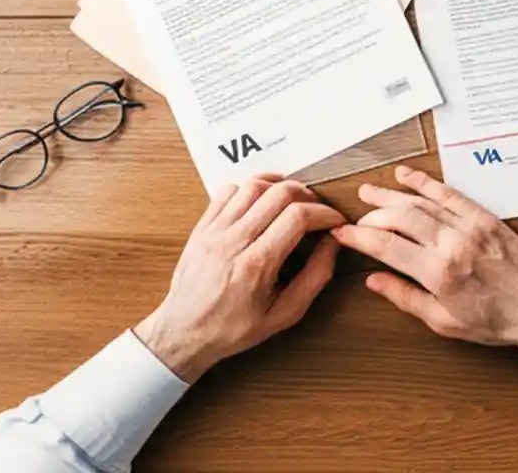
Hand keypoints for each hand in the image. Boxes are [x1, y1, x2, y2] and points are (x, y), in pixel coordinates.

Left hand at [134, 175, 344, 382]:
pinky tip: (259, 204)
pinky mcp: (202, 227)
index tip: (333, 219)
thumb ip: (314, 278)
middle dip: (307, 195)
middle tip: (316, 209)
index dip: (324, 212)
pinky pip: (227, 191)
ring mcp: (214, 231)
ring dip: (278, 186)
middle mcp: (233, 242)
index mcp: (256, 265)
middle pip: (278, 193)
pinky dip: (249, 190)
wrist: (184, 332)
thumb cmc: (232, 328)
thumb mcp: (283, 315)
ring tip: (291, 201)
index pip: (297, 216)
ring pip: (252, 185)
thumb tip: (332, 246)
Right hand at [331, 166, 517, 390]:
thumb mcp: (444, 322)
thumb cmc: (497, 323)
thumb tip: (374, 281)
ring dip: (392, 194)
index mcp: (438, 273)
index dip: (358, 236)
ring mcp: (470, 227)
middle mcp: (452, 244)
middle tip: (356, 215)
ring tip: (370, 190)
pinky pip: (450, 194)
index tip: (342, 233)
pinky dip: (426, 183)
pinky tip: (407, 177)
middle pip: (399, 217)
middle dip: (372, 213)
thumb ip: (405, 297)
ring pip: (421, 202)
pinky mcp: (486, 218)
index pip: (385, 246)